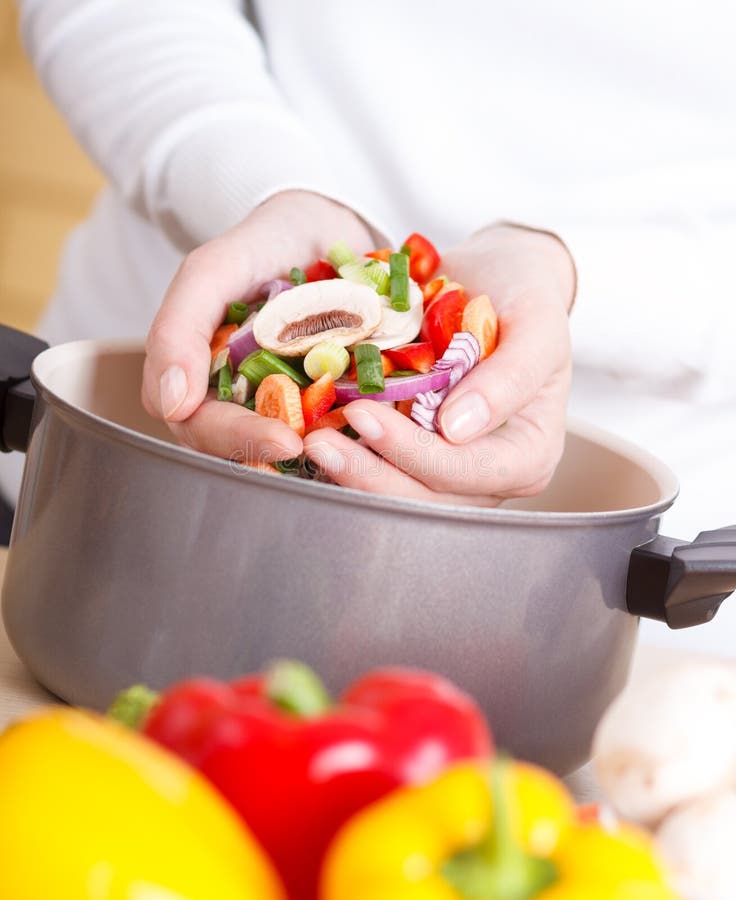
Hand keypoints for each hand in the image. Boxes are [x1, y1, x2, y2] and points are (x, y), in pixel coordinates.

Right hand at [141, 191, 373, 461]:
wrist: (326, 223)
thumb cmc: (261, 245)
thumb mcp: (211, 273)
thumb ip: (177, 330)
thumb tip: (171, 405)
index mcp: (201, 380)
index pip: (205, 427)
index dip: (239, 438)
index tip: (283, 440)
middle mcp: (241, 402)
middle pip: (244, 448)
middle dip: (276, 452)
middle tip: (312, 448)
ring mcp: (287, 406)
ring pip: (291, 448)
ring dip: (315, 455)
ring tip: (347, 451)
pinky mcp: (331, 404)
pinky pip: (339, 431)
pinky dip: (353, 436)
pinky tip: (374, 433)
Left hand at [303, 225, 575, 504]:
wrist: (499, 277)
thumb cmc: (525, 297)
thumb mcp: (536, 323)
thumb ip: (511, 377)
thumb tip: (458, 428)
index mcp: (527, 456)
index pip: (466, 472)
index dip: (412, 451)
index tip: (364, 414)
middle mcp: (488, 476)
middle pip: (425, 499)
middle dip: (370, 475)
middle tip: (318, 442)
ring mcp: (449, 471)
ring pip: (396, 495)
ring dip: (351, 474)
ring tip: (311, 443)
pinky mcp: (415, 456)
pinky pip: (378, 468)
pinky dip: (346, 455)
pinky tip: (313, 436)